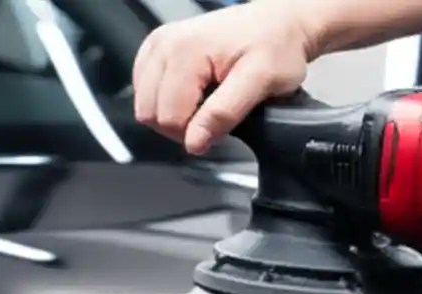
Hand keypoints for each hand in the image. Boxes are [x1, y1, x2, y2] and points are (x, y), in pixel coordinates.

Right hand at [133, 2, 315, 153]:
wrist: (276, 23)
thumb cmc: (274, 46)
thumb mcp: (260, 83)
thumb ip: (224, 113)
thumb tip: (194, 142)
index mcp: (185, 51)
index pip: (168, 117)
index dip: (194, 134)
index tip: (219, 128)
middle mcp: (164, 44)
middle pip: (149, 112)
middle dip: (181, 126)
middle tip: (213, 117)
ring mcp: (158, 45)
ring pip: (145, 104)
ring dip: (173, 113)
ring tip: (206, 103)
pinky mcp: (157, 49)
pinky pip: (146, 90)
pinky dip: (168, 100)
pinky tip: (194, 93)